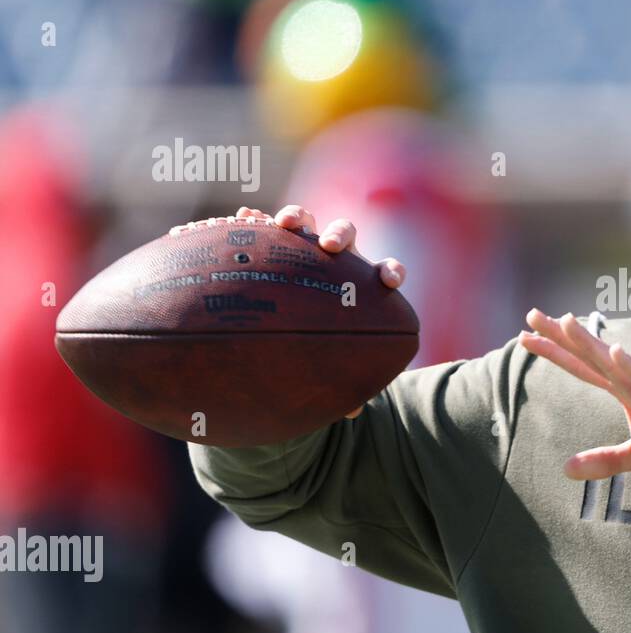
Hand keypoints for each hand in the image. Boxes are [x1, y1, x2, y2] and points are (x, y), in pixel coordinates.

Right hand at [239, 205, 406, 419]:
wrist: (292, 323)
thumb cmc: (321, 344)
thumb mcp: (332, 362)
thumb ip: (342, 379)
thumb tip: (352, 413)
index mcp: (360, 284)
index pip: (384, 271)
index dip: (389, 271)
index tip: (389, 280)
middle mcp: (335, 258)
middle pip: (346, 234)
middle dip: (340, 235)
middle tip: (330, 246)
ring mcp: (302, 245)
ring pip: (305, 221)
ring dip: (298, 218)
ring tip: (285, 225)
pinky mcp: (271, 240)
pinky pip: (261, 226)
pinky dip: (254, 221)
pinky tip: (239, 220)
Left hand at [518, 309, 630, 478]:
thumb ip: (603, 460)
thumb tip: (565, 468)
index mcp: (625, 392)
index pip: (583, 367)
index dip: (556, 351)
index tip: (526, 337)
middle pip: (591, 354)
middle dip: (561, 335)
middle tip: (530, 314)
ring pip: (615, 361)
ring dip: (590, 342)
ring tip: (563, 322)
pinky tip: (615, 350)